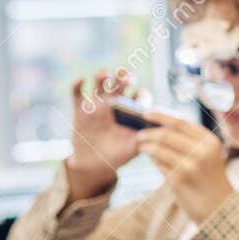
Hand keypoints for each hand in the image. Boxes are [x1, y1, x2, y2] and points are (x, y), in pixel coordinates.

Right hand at [67, 69, 142, 198]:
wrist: (94, 165)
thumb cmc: (118, 154)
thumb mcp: (134, 148)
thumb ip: (146, 138)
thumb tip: (161, 131)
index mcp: (131, 110)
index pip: (140, 95)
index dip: (142, 95)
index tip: (141, 101)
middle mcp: (115, 102)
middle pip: (121, 81)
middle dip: (124, 76)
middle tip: (127, 79)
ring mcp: (97, 104)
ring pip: (100, 81)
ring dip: (102, 75)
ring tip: (105, 75)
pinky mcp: (80, 109)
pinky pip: (76, 92)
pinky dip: (77, 84)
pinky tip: (81, 81)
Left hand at [136, 111, 231, 222]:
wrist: (219, 206)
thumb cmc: (210, 178)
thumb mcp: (208, 154)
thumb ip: (190, 140)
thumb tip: (162, 127)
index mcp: (209, 141)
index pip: (180, 122)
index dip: (160, 116)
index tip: (146, 114)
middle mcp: (201, 151)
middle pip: (167, 135)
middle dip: (149, 133)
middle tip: (139, 135)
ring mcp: (190, 166)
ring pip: (159, 150)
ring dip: (147, 147)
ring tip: (141, 147)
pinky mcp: (179, 181)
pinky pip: (159, 165)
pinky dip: (154, 161)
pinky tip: (153, 160)